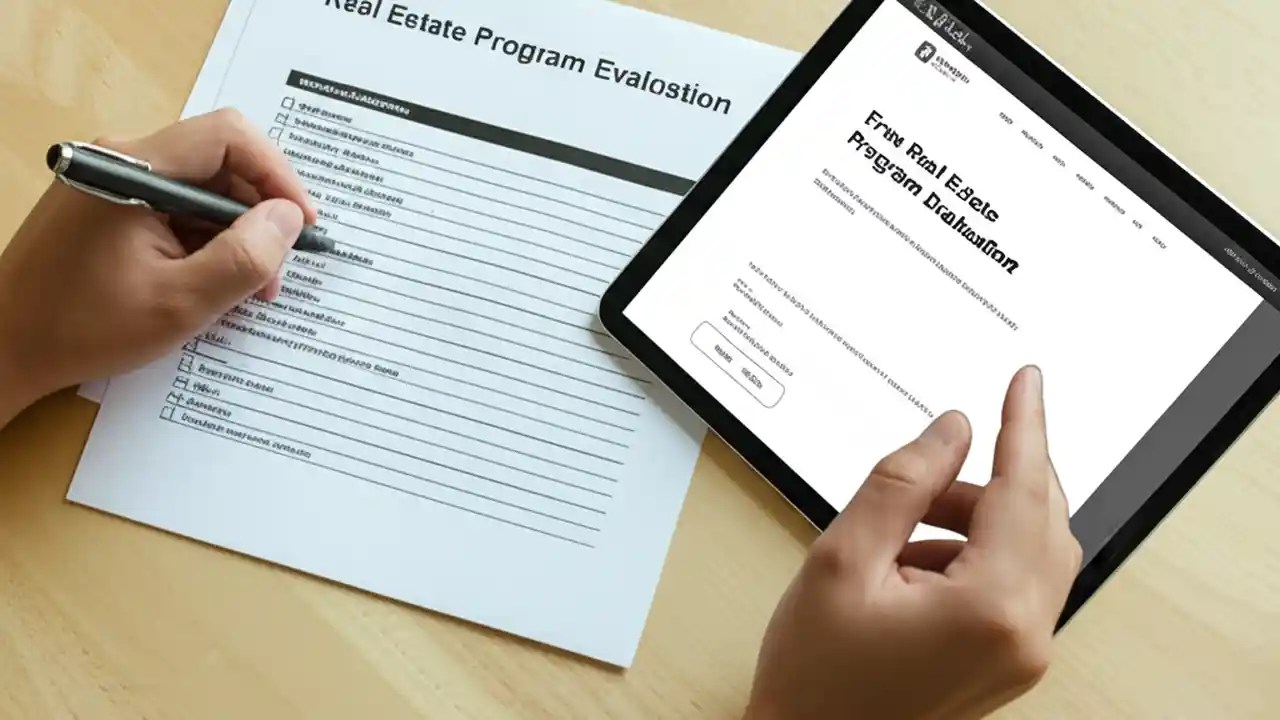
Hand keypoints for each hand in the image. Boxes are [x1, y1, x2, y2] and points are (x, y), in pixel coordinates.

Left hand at [0, 109, 314, 425]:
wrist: (3, 347)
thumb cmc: (83, 329)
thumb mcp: (180, 303)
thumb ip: (244, 259)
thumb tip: (289, 219)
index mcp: (133, 170)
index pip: (228, 137)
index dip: (278, 175)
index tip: (302, 224)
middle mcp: (120, 160)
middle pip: (218, 163)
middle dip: (259, 214)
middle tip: (278, 272)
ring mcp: (112, 180)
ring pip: (200, 188)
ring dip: (234, 234)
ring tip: (248, 289)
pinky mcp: (107, 205)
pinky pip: (174, 206)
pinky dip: (204, 240)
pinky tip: (212, 282)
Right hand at [745, 367, 1081, 719]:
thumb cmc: (817, 677)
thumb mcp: (842, 558)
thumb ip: (901, 483)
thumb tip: (952, 432)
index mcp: (991, 609)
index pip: (1024, 491)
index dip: (1024, 425)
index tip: (1026, 381)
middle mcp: (1023, 636)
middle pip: (1042, 519)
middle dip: (991, 477)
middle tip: (931, 462)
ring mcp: (1021, 655)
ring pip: (1029, 549)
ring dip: (977, 517)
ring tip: (903, 524)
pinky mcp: (1006, 661)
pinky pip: (1015, 583)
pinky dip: (975, 553)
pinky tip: (913, 559)